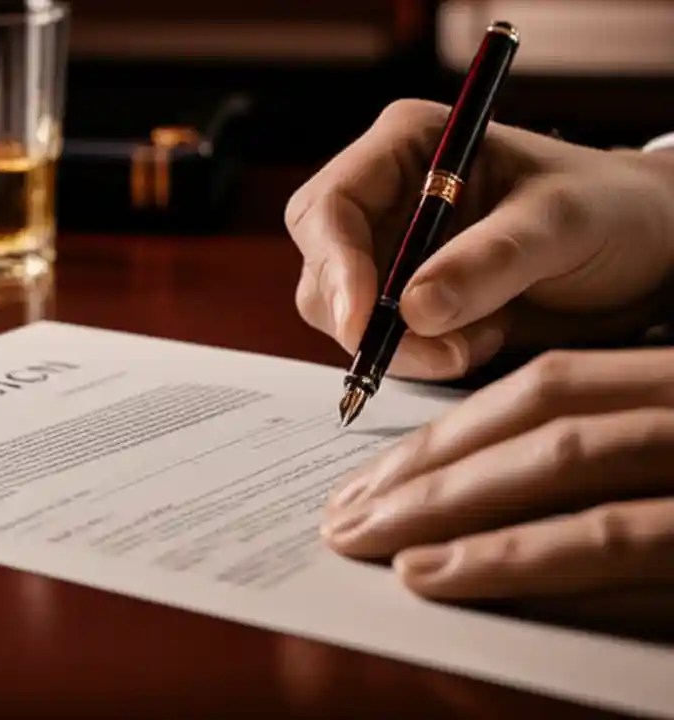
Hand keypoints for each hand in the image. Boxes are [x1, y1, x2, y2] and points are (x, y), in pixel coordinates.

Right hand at [285, 99, 673, 380]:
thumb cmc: (611, 210)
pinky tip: (479, 340)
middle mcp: (384, 196)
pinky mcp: (405, 298)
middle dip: (367, 319)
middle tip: (437, 352)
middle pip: (322, 268)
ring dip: (401, 346)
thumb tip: (414, 309)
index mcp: (406, 146)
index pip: (330, 207)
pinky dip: (421, 357)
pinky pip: (380, 341)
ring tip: (478, 342)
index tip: (364, 322)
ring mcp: (390, 251)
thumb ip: (491, 261)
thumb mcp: (562, 223)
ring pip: (344, 314)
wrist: (646, 251)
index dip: (336, 266)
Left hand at [321, 347, 673, 636]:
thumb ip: (592, 467)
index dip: (452, 430)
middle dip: (430, 469)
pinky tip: (438, 573)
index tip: (374, 476)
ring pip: (562, 464)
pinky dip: (515, 555)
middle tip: (344, 515)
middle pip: (542, 422)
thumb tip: (470, 501)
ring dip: (452, 504)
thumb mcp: (659, 469)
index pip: (550, 385)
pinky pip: (610, 539)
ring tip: (369, 542)